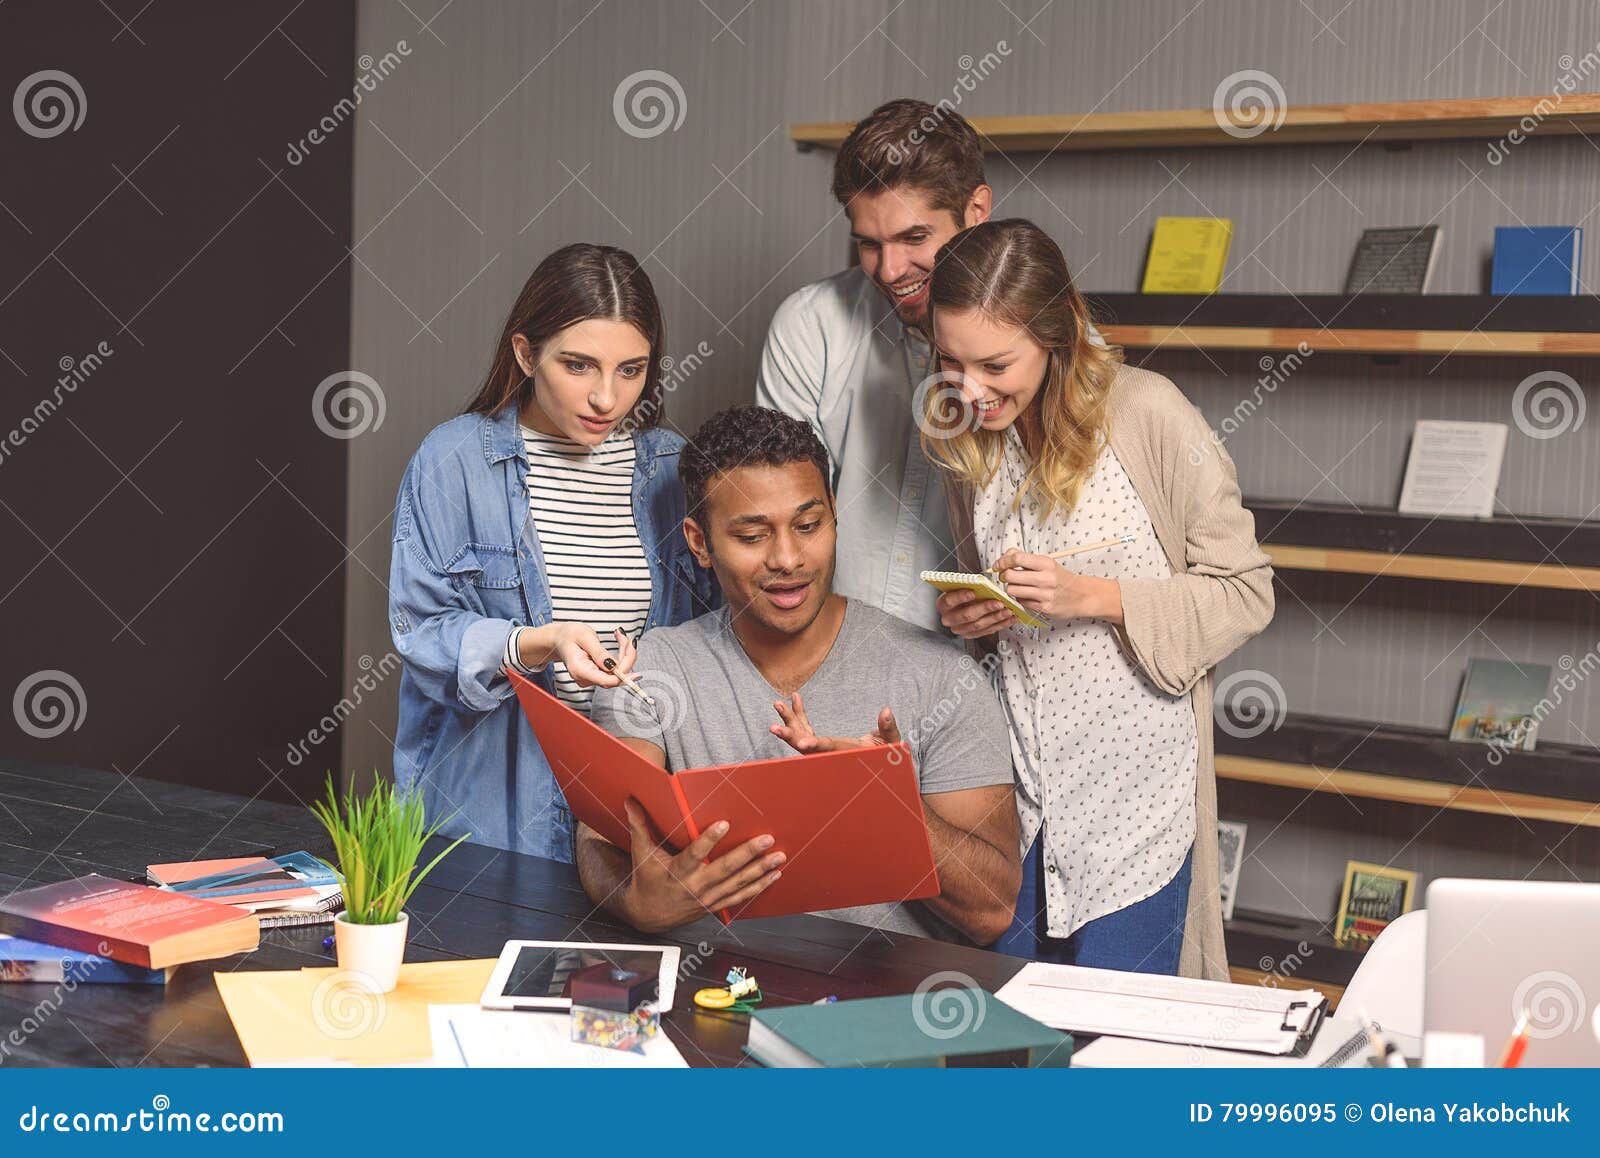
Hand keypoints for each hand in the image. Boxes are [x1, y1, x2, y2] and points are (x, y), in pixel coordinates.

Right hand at [538, 624, 635, 688]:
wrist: (559, 638)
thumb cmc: (569, 635)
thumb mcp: (584, 637)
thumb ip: (598, 652)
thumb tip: (613, 666)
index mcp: (580, 671)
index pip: (608, 681)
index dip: (624, 672)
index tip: (633, 658)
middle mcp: (586, 679)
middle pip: (615, 677)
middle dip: (627, 657)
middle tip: (627, 638)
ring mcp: (592, 678)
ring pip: (618, 673)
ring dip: (625, 654)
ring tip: (621, 636)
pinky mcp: (597, 674)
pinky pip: (615, 669)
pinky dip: (621, 656)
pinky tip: (620, 642)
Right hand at [619, 799, 783, 931]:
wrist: (648, 916)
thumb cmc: (647, 880)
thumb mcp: (641, 854)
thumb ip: (639, 827)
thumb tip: (631, 801)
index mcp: (678, 871)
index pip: (695, 854)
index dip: (709, 840)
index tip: (724, 824)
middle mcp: (696, 885)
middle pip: (725, 869)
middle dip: (748, 854)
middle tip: (766, 840)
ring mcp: (708, 897)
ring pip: (738, 883)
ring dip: (760, 870)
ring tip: (778, 857)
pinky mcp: (716, 905)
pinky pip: (741, 896)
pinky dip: (759, 887)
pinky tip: (774, 876)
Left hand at [770, 692, 902, 752]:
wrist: (880, 765)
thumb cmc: (888, 755)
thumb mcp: (892, 743)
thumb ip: (889, 728)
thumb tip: (886, 711)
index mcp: (847, 753)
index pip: (828, 749)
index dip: (815, 745)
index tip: (801, 743)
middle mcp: (831, 754)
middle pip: (806, 746)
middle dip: (790, 735)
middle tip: (774, 728)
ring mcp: (824, 749)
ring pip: (802, 735)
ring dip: (790, 719)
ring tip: (777, 703)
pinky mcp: (823, 743)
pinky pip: (807, 728)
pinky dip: (800, 714)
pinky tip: (795, 698)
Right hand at [937, 588, 1015, 638]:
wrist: (959, 606)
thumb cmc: (960, 593)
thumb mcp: (961, 586)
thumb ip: (968, 585)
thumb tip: (981, 583)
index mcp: (943, 604)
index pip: (949, 601)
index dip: (960, 597)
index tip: (972, 593)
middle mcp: (949, 619)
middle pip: (967, 615)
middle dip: (985, 609)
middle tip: (998, 603)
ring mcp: (960, 629)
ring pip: (978, 625)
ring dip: (995, 618)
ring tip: (1007, 611)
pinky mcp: (971, 635)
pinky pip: (986, 631)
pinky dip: (1000, 625)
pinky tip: (1009, 618)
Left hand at [991, 549, 1111, 620]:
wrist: (1081, 595)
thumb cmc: (1061, 578)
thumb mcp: (1046, 563)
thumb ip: (1026, 558)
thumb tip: (1005, 555)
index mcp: (1046, 563)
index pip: (1017, 558)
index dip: (1003, 561)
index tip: (998, 565)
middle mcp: (1046, 578)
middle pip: (1010, 576)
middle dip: (1004, 576)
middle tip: (1006, 577)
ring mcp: (1044, 594)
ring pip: (1012, 591)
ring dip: (1010, 588)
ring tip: (1017, 587)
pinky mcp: (1043, 608)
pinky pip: (1021, 602)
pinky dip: (1020, 599)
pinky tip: (1027, 596)